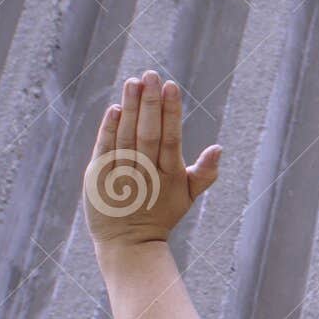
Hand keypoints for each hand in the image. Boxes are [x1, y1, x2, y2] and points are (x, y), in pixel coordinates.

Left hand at [84, 70, 220, 248]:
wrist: (129, 244)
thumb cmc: (161, 214)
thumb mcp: (188, 197)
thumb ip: (205, 173)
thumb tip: (219, 148)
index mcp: (170, 176)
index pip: (171, 138)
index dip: (171, 112)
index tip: (172, 86)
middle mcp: (147, 175)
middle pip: (149, 134)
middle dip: (151, 103)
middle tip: (151, 74)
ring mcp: (122, 176)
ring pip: (127, 136)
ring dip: (131, 108)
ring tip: (133, 82)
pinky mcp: (99, 177)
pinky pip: (105, 148)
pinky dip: (109, 128)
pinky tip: (115, 108)